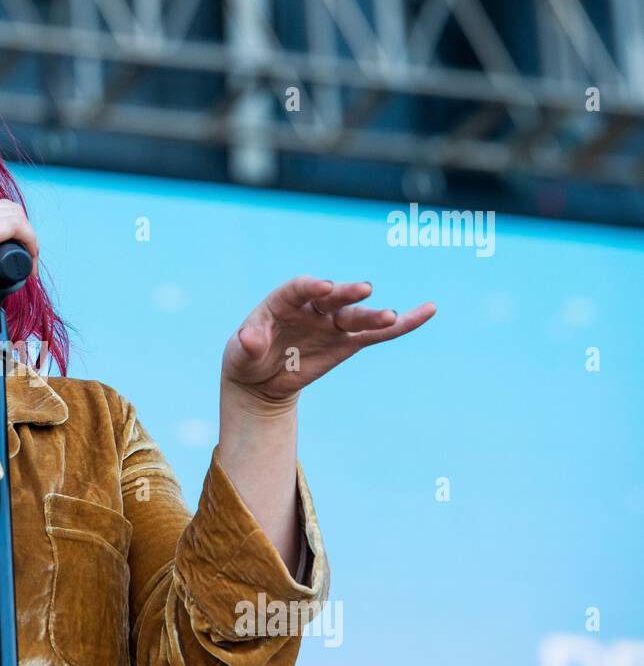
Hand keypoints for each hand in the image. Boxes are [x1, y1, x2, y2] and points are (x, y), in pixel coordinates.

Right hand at [0, 197, 40, 366]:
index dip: (15, 227)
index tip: (18, 253)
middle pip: (7, 208)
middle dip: (24, 233)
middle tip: (25, 261)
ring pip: (14, 216)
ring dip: (30, 240)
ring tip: (27, 266)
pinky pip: (14, 227)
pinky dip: (30, 243)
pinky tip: (30, 264)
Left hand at [221, 276, 435, 405]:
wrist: (260, 379)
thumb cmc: (246, 358)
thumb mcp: (238, 354)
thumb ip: (246, 343)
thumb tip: (250, 339)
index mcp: (282, 302)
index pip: (298, 288)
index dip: (310, 286)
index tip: (322, 286)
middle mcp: (311, 307)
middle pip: (332, 297)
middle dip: (346, 293)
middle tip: (363, 289)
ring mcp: (331, 324)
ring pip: (356, 315)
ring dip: (374, 314)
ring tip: (391, 316)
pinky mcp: (347, 342)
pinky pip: (377, 333)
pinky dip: (402, 324)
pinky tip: (427, 311)